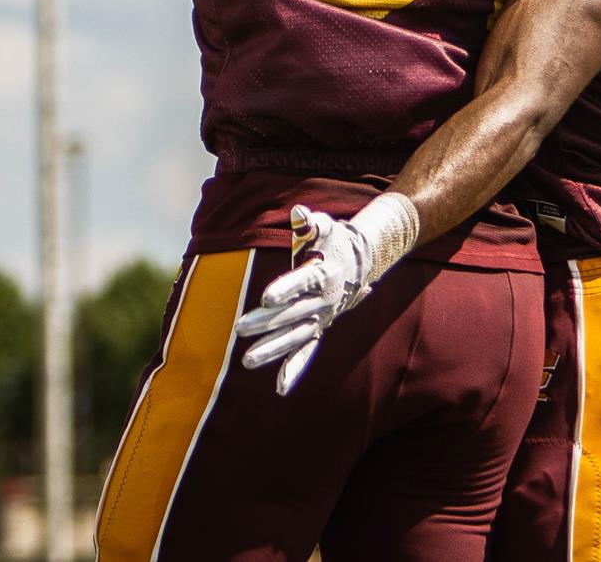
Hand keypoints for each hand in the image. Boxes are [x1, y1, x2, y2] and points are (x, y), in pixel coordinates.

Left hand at [234, 205, 372, 394]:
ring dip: (273, 349)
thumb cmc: (335, 242)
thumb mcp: (326, 228)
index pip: (301, 282)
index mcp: (323, 274)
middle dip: (266, 321)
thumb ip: (311, 223)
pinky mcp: (318, 329)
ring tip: (247, 360)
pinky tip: (280, 388)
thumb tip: (299, 212)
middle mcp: (322, 300)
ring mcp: (320, 318)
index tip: (266, 296)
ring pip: (295, 337)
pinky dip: (294, 369)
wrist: (361, 263)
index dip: (285, 288)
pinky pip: (307, 351)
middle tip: (240, 327)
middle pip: (291, 313)